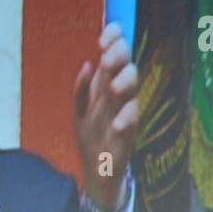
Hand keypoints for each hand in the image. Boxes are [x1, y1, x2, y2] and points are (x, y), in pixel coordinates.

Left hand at [74, 23, 137, 209]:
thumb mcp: (80, 112)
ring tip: (113, 88)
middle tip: (107, 56)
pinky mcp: (128, 134)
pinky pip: (131, 122)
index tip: (102, 38)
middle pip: (125, 64)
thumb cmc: (92, 139)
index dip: (113, 39)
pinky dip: (125, 119)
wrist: (98, 173)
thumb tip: (88, 65)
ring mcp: (125, 112)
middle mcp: (118, 94)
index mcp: (105, 85)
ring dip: (124, 81)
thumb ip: (81, 90)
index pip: (115, 52)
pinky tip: (117, 122)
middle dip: (119, 55)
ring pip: (132, 87)